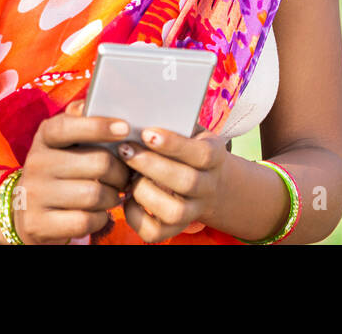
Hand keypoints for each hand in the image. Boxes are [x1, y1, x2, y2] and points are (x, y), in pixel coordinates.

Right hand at [8, 99, 130, 244]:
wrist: (25, 211)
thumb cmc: (58, 170)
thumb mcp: (63, 143)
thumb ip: (78, 121)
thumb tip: (90, 103)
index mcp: (44, 137)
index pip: (69, 126)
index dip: (99, 126)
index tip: (125, 128)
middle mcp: (36, 163)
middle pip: (97, 163)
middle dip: (120, 172)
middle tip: (126, 176)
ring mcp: (34, 195)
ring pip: (95, 194)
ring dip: (112, 197)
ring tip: (113, 194)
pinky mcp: (39, 224)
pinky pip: (85, 220)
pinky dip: (100, 218)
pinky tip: (99, 213)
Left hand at [118, 126, 230, 243]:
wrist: (211, 183)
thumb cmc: (189, 147)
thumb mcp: (191, 130)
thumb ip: (174, 122)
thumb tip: (142, 109)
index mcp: (215, 157)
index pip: (202, 154)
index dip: (174, 144)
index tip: (147, 132)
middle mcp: (208, 187)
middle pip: (186, 182)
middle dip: (151, 165)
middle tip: (125, 149)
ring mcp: (193, 211)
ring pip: (174, 211)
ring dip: (144, 192)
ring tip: (125, 175)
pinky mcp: (175, 228)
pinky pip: (156, 232)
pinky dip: (135, 217)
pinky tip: (126, 197)